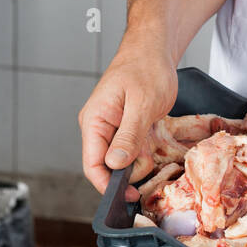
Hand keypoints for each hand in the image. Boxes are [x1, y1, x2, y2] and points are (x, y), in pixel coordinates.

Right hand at [78, 36, 176, 196]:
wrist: (154, 47)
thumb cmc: (147, 68)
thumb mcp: (142, 104)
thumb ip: (128, 135)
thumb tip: (114, 165)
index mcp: (94, 121)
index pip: (91, 165)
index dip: (106, 186)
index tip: (126, 198)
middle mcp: (98, 126)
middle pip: (104, 166)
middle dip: (123, 178)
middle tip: (147, 182)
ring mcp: (111, 126)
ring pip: (119, 160)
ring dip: (135, 166)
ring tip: (154, 165)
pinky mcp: (125, 126)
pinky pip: (129, 150)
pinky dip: (141, 156)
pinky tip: (154, 155)